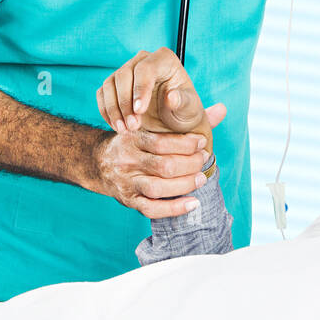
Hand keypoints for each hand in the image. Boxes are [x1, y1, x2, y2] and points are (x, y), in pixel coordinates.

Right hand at [92, 48, 227, 216]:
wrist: (98, 163)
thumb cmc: (135, 144)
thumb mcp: (150, 127)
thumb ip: (185, 120)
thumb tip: (221, 110)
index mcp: (132, 138)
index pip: (160, 142)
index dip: (185, 144)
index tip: (202, 142)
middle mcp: (128, 161)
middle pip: (163, 166)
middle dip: (189, 164)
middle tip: (204, 160)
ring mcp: (127, 182)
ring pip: (157, 188)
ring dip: (185, 184)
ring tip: (201, 178)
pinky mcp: (129, 201)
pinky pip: (151, 209)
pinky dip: (174, 208)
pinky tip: (193, 203)